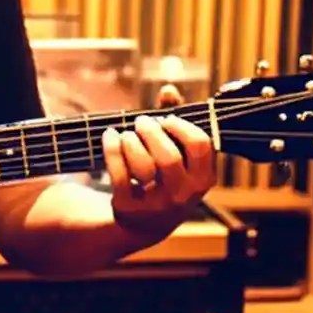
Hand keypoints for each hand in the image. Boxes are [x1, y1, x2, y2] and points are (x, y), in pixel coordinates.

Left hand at [101, 85, 216, 234]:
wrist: (144, 223)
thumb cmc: (165, 177)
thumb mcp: (178, 154)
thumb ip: (176, 119)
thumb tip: (169, 90)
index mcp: (203, 180)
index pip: (201, 145)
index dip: (181, 126)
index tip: (166, 120)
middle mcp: (184, 195)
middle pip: (169, 155)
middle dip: (151, 131)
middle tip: (141, 122)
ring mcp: (157, 205)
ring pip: (144, 166)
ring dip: (131, 141)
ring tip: (127, 135)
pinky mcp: (129, 208)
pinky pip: (119, 173)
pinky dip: (111, 149)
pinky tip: (109, 136)